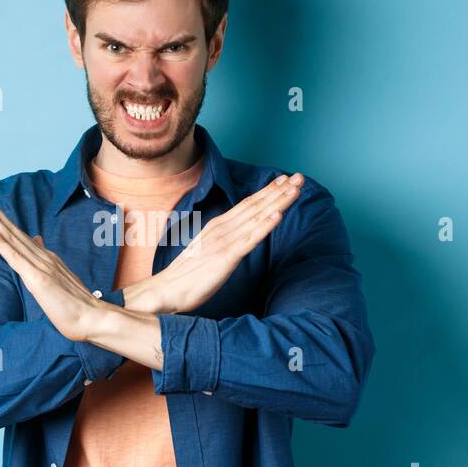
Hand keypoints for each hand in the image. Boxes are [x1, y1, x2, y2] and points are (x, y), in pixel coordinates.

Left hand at [0, 186, 103, 341]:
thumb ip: (45, 258)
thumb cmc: (76, 305)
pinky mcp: (38, 279)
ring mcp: (41, 266)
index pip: (19, 235)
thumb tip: (36, 239)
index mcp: (46, 258)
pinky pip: (16, 258)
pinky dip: (2, 243)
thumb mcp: (58, 277)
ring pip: (12, 239)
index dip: (2, 219)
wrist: (93, 319)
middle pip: (13, 230)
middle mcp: (43, 257)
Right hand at [122, 172, 303, 314]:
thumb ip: (223, 240)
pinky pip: (250, 240)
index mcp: (218, 226)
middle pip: (256, 205)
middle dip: (279, 190)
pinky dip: (265, 225)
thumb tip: (237, 236)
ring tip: (295, 188)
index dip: (268, 191)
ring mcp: (225, 241)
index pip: (247, 204)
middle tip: (300, 176)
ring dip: (278, 201)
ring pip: (257, 217)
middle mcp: (223, 228)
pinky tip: (278, 214)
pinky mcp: (227, 257)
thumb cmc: (187, 274)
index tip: (285, 180)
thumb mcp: (208, 250)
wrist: (167, 290)